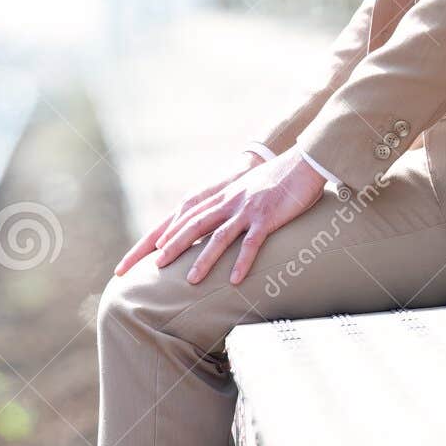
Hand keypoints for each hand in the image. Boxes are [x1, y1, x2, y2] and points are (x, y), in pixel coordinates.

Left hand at [115, 151, 262, 276]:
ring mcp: (245, 210)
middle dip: (172, 247)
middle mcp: (226, 202)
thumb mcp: (240, 191)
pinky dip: (242, 261)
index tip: (144, 253)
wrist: (302, 164)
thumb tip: (206, 223)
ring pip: (218, 236)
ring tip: (191, 281)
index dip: (162, 236)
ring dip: (204, 259)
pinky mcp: (266, 217)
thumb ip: (222, 205)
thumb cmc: (272, 181)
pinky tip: (234, 280)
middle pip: (192, 226)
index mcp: (217, 198)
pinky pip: (251, 242)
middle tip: (154, 268)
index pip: (182, 218)